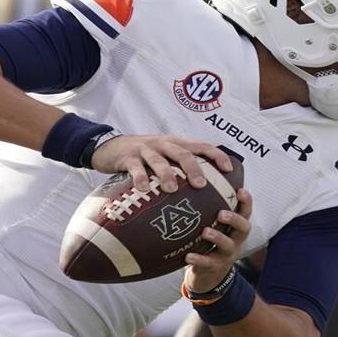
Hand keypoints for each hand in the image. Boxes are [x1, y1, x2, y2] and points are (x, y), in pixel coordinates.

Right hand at [90, 134, 233, 193]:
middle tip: (200, 185)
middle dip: (193, 168)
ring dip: (167, 174)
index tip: (228, 169)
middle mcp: (163, 144)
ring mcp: (145, 149)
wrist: (109, 147)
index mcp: (175, 143)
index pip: (200, 146)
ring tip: (171, 189)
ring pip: (159, 160)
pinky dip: (140, 177)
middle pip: (182, 153)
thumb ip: (179, 168)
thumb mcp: (163, 157)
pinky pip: (135, 167)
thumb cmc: (142, 158)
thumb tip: (204, 193)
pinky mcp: (128, 157)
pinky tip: (144, 189)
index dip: (216, 155)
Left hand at [184, 187, 252, 292]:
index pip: (245, 212)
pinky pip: (208, 264)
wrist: (207, 276)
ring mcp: (225, 255)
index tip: (240, 190)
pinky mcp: (214, 268)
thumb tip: (190, 179)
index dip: (246, 202)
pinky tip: (188, 256)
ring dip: (218, 237)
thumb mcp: (212, 226)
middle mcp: (235, 240)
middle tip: (222, 213)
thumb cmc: (208, 243)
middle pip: (243, 228)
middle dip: (234, 219)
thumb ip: (207, 209)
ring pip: (228, 246)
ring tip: (205, 232)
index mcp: (235, 228)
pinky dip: (199, 259)